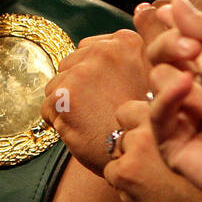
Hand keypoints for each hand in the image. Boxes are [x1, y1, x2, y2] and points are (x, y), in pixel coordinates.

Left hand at [42, 29, 147, 174]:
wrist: (146, 160)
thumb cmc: (149, 124)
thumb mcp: (154, 81)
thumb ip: (130, 59)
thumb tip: (102, 48)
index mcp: (128, 42)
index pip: (91, 48)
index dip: (95, 75)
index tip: (108, 93)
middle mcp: (105, 51)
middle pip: (71, 63)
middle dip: (79, 86)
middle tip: (100, 110)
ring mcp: (83, 72)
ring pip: (56, 84)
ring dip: (67, 104)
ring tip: (93, 122)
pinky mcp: (64, 95)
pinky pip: (48, 107)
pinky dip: (58, 122)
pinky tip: (82, 132)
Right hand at [145, 0, 201, 201]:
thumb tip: (176, 2)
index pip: (180, 37)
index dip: (168, 23)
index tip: (158, 9)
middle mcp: (195, 88)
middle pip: (160, 54)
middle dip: (171, 45)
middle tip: (192, 51)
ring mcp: (181, 115)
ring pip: (157, 79)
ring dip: (185, 84)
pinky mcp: (170, 142)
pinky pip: (155, 112)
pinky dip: (168, 98)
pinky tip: (185, 92)